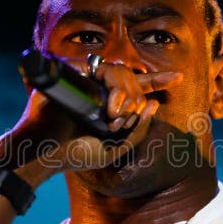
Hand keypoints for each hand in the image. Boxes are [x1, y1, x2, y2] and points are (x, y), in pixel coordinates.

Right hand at [0, 59, 181, 173]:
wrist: (45, 154)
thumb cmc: (76, 155)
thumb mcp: (116, 148)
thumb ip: (139, 130)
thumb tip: (153, 103)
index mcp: (107, 103)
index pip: (134, 86)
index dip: (155, 81)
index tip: (177, 78)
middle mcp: (97, 87)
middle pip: (131, 77)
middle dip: (137, 97)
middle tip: (124, 120)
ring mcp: (83, 78)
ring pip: (118, 71)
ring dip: (125, 95)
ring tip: (114, 118)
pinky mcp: (70, 71)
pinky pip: (101, 68)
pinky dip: (111, 87)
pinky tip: (108, 108)